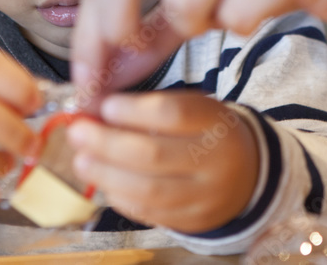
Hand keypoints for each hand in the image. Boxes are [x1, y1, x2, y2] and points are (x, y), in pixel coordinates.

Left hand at [67, 91, 259, 233]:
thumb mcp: (194, 109)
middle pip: (154, 154)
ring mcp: (205, 197)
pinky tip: (104, 182)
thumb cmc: (207, 134)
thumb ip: (150, 108)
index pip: (173, 114)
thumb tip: (95, 110)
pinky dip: (120, 197)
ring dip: (106, 175)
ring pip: (148, 190)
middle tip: (78, 133)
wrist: (248, 175)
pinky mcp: (193, 222)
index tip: (104, 105)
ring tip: (81, 160)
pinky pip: (149, 213)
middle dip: (107, 144)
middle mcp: (216, 162)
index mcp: (217, 124)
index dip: (133, 110)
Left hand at [72, 0, 326, 91]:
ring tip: (232, 12)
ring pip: (183, 1)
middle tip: (124, 67)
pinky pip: (237, 16)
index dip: (88, 29)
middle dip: (113, 30)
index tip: (86, 78)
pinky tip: (266, 6)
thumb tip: (105, 72)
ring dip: (202, 26)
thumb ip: (152, 28)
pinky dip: (245, 25)